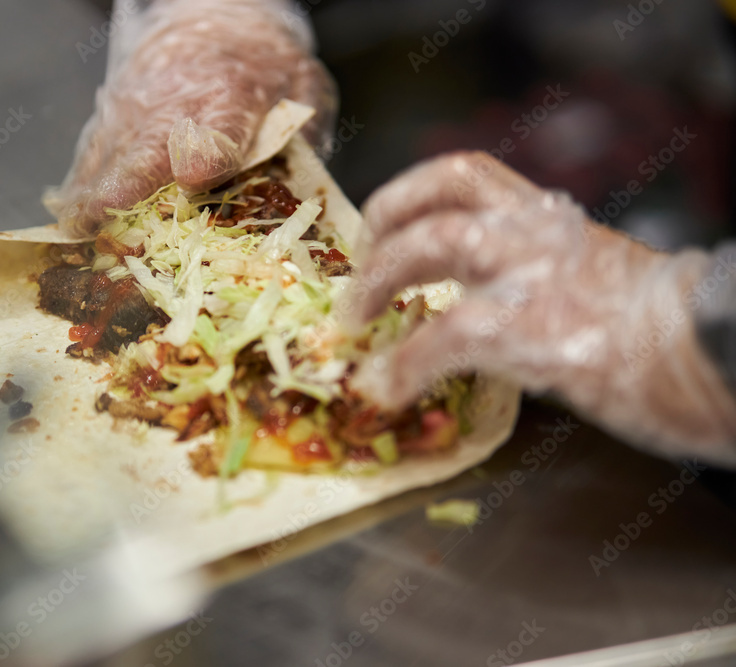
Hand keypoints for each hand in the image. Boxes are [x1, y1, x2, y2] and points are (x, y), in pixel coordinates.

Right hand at [45, 0, 336, 236]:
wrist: (214, 20)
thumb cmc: (264, 67)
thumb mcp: (301, 88)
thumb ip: (303, 137)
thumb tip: (300, 195)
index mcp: (231, 96)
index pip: (218, 129)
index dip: (206, 153)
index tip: (193, 177)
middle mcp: (173, 106)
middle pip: (147, 149)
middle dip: (128, 187)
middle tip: (108, 224)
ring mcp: (135, 113)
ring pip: (109, 157)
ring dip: (94, 198)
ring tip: (79, 235)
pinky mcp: (111, 121)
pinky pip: (90, 159)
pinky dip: (80, 192)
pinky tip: (72, 224)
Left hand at [349, 151, 735, 465]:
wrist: (718, 352)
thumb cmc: (669, 329)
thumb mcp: (600, 276)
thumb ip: (545, 273)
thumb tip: (489, 304)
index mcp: (551, 217)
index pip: (466, 174)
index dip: (409, 193)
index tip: (383, 224)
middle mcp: (538, 230)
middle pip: (440, 193)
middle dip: (383, 224)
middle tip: (359, 264)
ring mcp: (533, 272)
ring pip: (431, 244)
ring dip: (380, 279)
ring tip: (356, 319)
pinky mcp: (531, 327)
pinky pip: (442, 338)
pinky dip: (406, 363)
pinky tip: (390, 387)